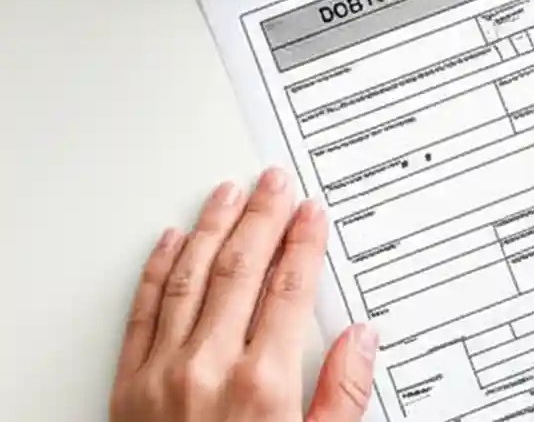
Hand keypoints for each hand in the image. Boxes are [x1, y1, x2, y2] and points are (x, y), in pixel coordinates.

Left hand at [109, 168, 377, 421]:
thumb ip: (343, 394)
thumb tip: (362, 338)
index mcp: (263, 385)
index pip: (289, 288)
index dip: (304, 242)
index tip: (312, 214)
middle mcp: (209, 368)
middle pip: (240, 269)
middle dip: (261, 216)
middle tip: (273, 183)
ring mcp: (162, 374)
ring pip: (190, 277)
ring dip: (210, 227)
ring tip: (226, 194)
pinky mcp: (127, 387)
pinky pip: (143, 311)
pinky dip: (157, 269)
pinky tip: (171, 242)